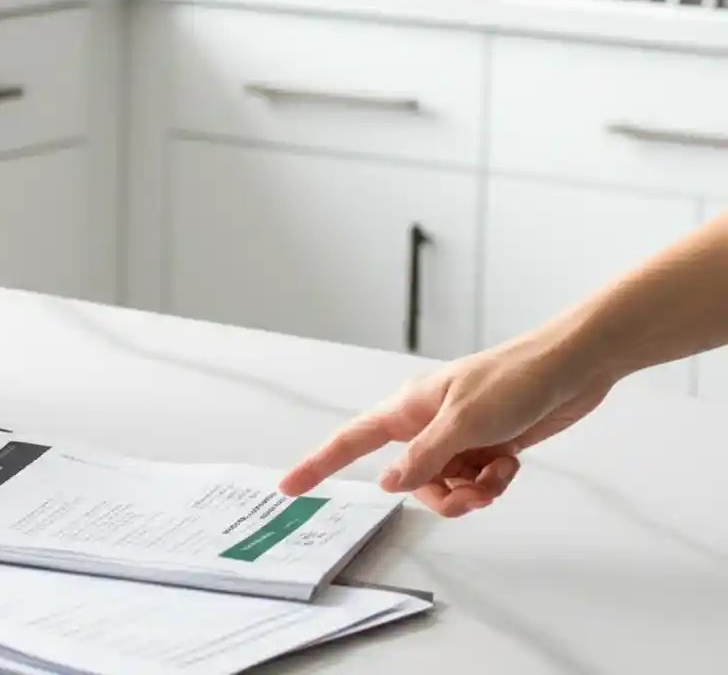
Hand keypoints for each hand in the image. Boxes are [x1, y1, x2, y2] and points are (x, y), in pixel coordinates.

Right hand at [278, 332, 617, 516]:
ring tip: (496, 477)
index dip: (318, 464)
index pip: (351, 440)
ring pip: (444, 486)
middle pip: (410, 480)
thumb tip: (388, 484)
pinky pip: (474, 481)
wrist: (573, 366)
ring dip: (471, 491)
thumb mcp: (463, 423)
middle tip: (472, 492)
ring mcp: (458, 436)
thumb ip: (423, 457)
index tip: (289, 486)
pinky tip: (509, 464)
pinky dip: (492, 481)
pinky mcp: (487, 445)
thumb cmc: (515, 379)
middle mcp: (427, 424)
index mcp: (409, 409)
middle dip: (440, 495)